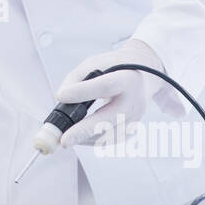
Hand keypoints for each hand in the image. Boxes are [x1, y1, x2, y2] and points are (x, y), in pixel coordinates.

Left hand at [54, 37, 185, 147]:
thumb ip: (76, 78)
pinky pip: (108, 141)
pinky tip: (80, 135)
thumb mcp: (94, 63)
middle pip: (108, 119)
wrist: (144, 76)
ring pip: (106, 135)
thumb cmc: (114, 68)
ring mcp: (135, 118)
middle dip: (83, 131)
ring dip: (82, 138)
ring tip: (65, 135)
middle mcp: (133, 100)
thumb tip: (61, 100)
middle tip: (64, 140)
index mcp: (126, 78)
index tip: (60, 96)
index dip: (81, 92)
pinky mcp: (132, 130)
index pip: (104, 86)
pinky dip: (91, 140)